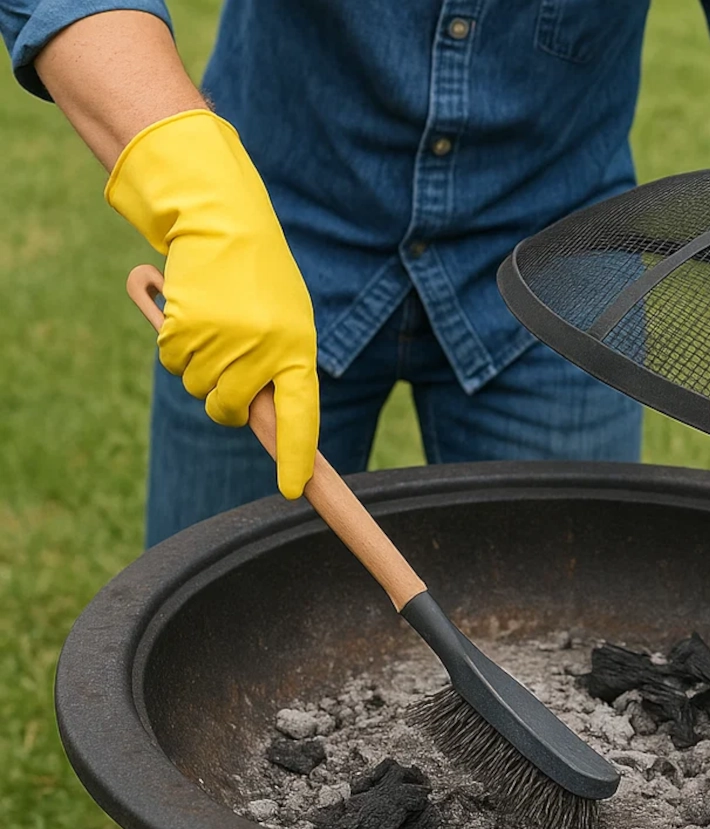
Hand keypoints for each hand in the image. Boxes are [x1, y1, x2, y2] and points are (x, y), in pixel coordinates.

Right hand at [106, 109, 318, 498]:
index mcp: (297, 353)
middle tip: (230, 361)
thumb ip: (282, 372)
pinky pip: (171, 362)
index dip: (294, 457)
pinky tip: (192, 313)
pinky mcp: (182, 327)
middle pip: (230, 411)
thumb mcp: (288, 326)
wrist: (222, 223)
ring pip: (198, 388)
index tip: (292, 488)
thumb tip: (270, 424)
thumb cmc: (262, 283)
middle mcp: (262, 351)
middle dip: (224, 400)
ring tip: (216, 323)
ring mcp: (221, 341)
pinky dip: (176, 346)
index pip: (300, 419)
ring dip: (200, 366)